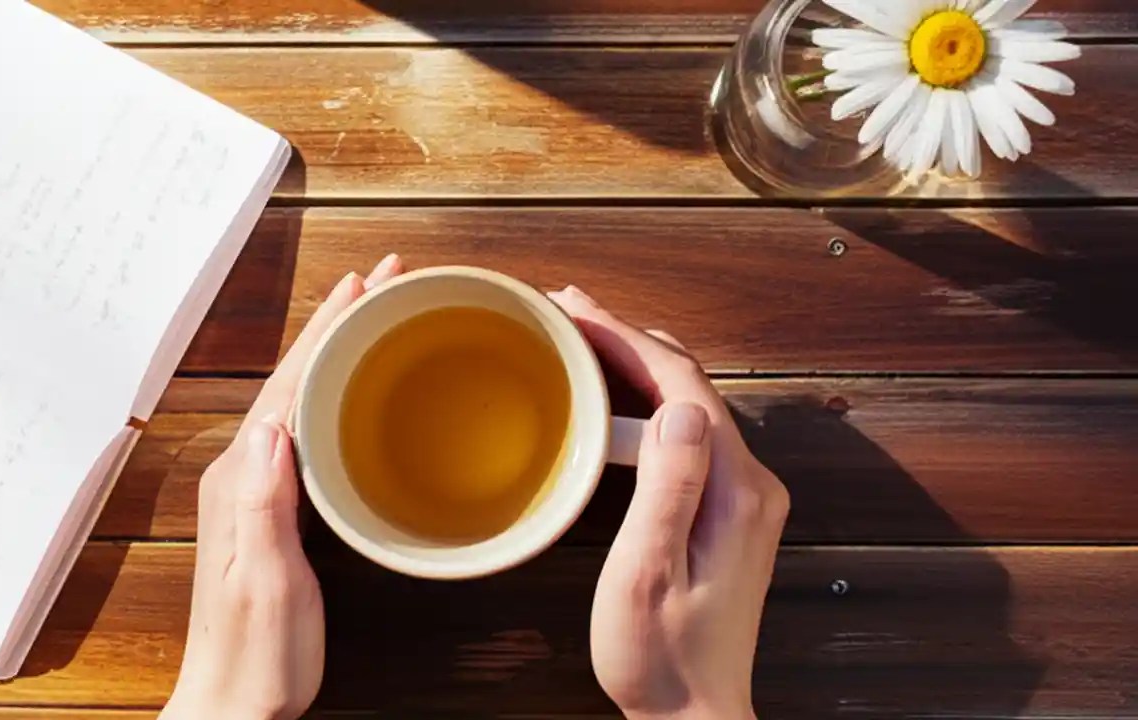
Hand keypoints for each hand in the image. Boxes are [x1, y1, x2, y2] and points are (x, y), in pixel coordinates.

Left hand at [162, 255, 403, 719]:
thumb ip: (267, 503)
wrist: (233, 704)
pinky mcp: (271, 508)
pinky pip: (306, 428)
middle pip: (295, 377)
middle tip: (384, 277)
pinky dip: (332, 392)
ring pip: (301, 397)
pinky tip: (352, 390)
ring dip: (335, 349)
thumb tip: (278, 425)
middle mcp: (243, 473)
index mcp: (243, 479)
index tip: (368, 283)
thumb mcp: (269, 580)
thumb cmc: (257, 654)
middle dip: (337, 322)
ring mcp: (255, 488)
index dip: (331, 329)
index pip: (291, 384)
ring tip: (370, 312)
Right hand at [549, 286, 789, 719]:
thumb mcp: (647, 575)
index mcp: (734, 490)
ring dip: (638, 368)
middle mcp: (750, 484)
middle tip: (570, 313)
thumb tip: (679, 405)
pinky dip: (647, 404)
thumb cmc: (660, 659)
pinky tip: (614, 403)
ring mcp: (743, 497)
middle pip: (690, 384)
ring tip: (583, 342)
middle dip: (628, 340)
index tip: (577, 310)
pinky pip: (689, 436)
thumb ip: (668, 488)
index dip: (627, 337)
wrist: (694, 717)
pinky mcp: (729, 513)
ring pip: (689, 405)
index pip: (683, 383)